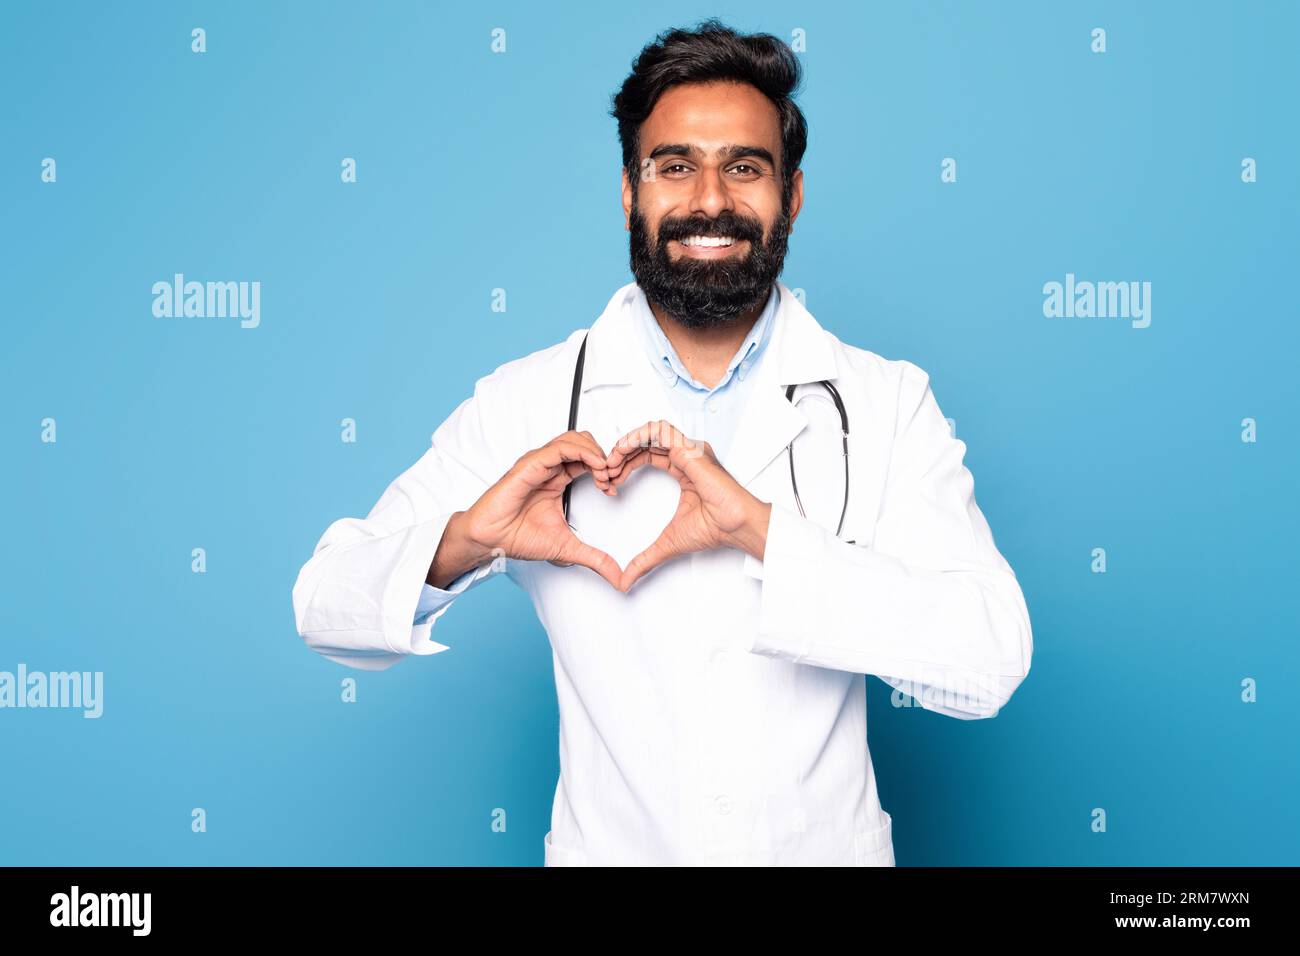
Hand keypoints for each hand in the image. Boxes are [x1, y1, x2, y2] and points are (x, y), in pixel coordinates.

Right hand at [461, 430, 621, 589]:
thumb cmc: (517, 536)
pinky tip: (595, 467)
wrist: (490, 540)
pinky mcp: (530, 464)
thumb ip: (594, 559)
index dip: (606, 470)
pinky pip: (560, 448)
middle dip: (604, 456)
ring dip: (596, 453)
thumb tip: (618, 577)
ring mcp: (539, 463)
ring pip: (574, 439)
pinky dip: (583, 452)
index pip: (588, 460)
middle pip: (584, 442)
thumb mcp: (567, 548)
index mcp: (558, 479)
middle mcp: (549, 467)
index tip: (614, 489)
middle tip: (612, 478)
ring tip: (604, 474)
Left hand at [603, 419, 771, 591]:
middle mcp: (686, 456)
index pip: (646, 456)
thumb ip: (644, 559)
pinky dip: (639, 435)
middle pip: (645, 442)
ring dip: (628, 441)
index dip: (624, 464)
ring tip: (613, 458)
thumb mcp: (667, 543)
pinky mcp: (691, 449)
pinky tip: (626, 449)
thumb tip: (625, 580)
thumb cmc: (715, 528)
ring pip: (651, 431)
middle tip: (605, 470)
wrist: (735, 526)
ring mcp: (689, 450)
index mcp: (682, 469)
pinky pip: (661, 430)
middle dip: (620, 453)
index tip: (610, 480)